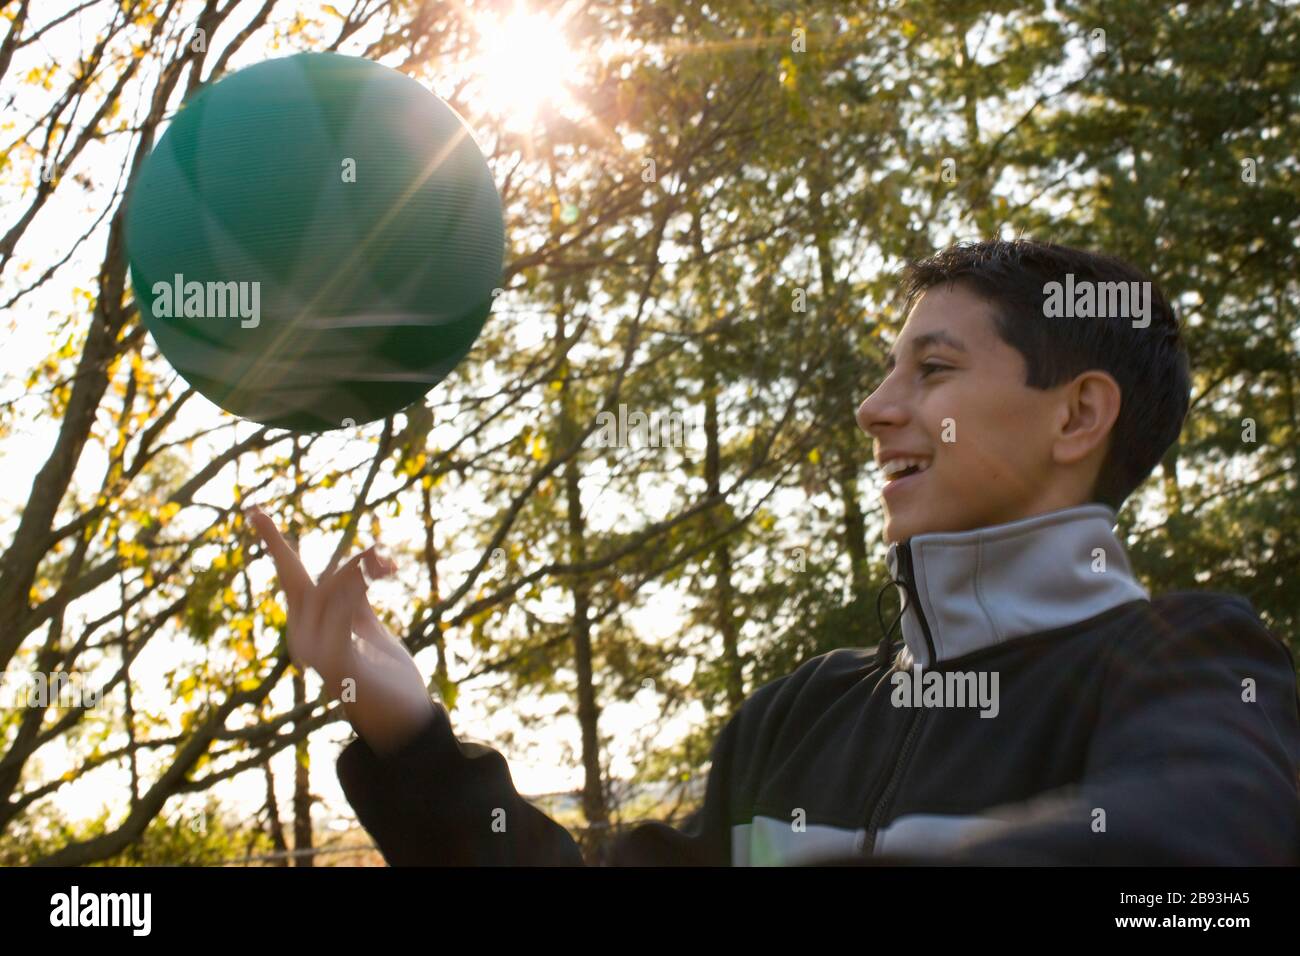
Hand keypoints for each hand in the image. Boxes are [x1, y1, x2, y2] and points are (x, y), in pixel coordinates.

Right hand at [245, 508, 435, 754]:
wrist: (405, 722)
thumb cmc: (389, 679)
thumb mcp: (372, 630)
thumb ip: (358, 603)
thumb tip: (358, 567)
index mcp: (311, 627)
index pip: (289, 577)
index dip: (273, 542)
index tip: (252, 509)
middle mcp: (303, 639)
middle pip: (315, 583)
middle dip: (351, 565)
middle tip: (387, 559)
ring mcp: (316, 655)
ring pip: (328, 595)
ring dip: (360, 574)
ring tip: (389, 567)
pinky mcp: (338, 667)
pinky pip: (339, 618)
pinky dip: (355, 592)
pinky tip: (378, 576)